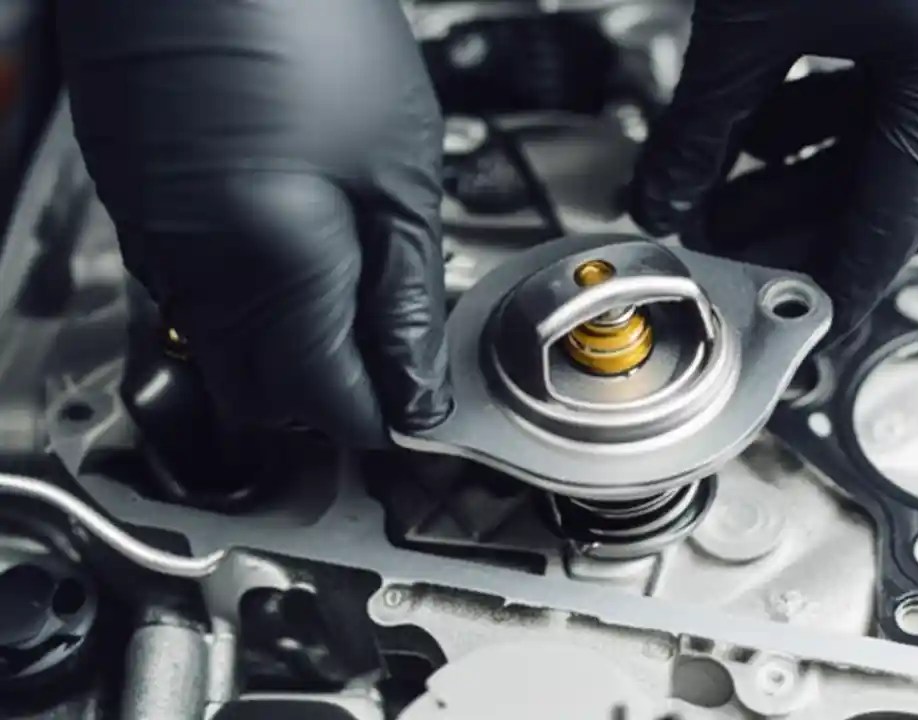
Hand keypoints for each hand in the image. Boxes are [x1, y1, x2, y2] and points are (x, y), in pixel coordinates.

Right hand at [57, 0, 450, 445]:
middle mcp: (196, 273)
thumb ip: (405, 296)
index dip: (380, 418)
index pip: (328, 405)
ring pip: (220, 352)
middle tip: (388, 365)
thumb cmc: (305, 26)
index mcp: (274, 274)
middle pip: (264, 399)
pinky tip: (287, 260)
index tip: (417, 411)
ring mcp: (154, 240)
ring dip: (285, 355)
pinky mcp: (134, 204)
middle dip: (329, 400)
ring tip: (346, 303)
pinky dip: (242, 307)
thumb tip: (418, 386)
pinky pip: (187, 298)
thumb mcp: (399, 173)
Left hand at [630, 0, 917, 328]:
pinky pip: (901, 85)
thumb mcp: (748, 19)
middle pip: (913, 191)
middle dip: (819, 225)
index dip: (834, 278)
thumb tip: (665, 195)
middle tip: (739, 247)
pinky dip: (829, 112)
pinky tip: (766, 118)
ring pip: (906, 140)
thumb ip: (702, 122)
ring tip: (734, 190)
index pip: (892, 222)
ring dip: (817, 171)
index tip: (799, 314)